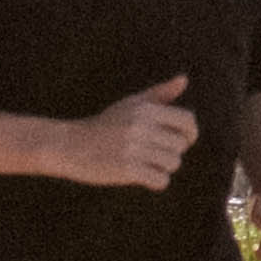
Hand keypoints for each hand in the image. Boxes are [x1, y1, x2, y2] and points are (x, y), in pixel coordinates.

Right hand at [63, 80, 200, 189]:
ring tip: (147, 165)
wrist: (71, 146)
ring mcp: (134, 148)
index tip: (180, 141)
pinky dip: (156, 182)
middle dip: (172, 152)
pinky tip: (143, 177)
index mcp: (145, 109)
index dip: (190, 133)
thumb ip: (159, 93)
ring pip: (173, 163)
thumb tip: (184, 78)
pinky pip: (161, 180)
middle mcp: (141, 126)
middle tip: (154, 154)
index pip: (188, 120)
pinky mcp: (127, 169)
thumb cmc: (105, 125)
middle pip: (181, 145)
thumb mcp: (131, 105)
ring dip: (163, 168)